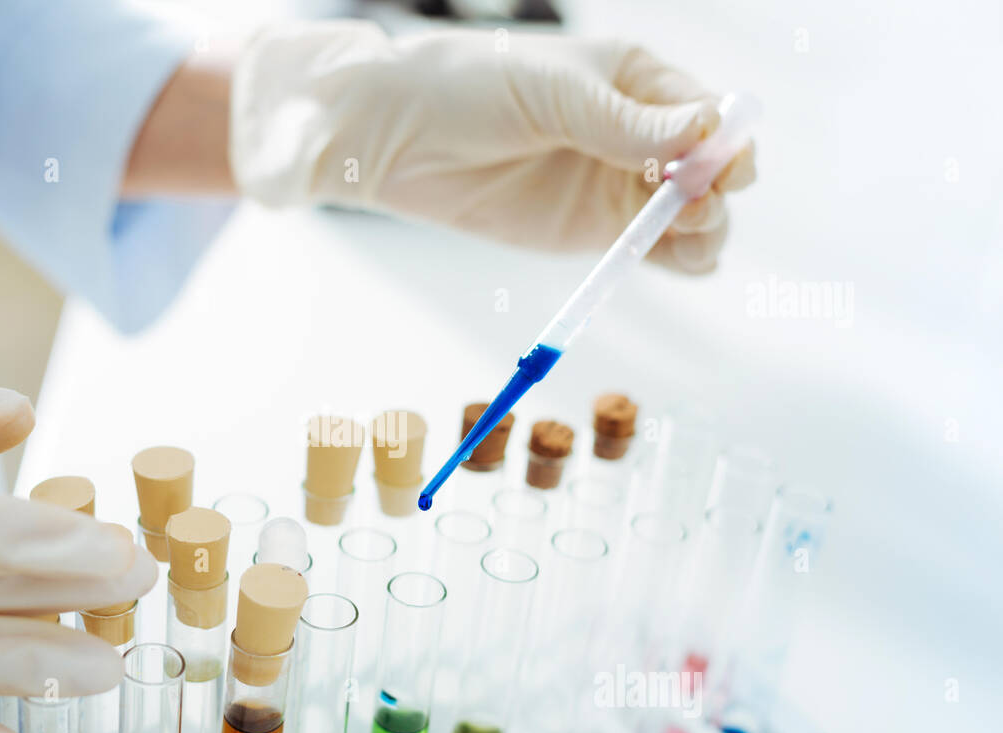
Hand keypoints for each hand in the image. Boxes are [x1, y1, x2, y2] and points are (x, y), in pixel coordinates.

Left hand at [231, 22, 754, 271]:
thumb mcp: (553, 95)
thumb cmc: (468, 87)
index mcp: (635, 81)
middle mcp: (635, 133)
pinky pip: (647, 249)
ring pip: (688, 216)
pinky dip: (674, 259)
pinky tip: (678, 262)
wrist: (396, 135)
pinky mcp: (588, 229)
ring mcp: (613, 183)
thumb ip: (626, 123)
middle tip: (691, 210)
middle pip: (708, 171)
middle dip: (714, 193)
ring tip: (684, 240)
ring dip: (703, 230)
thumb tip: (705, 133)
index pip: (708, 114)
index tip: (720, 172)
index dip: (726, 145)